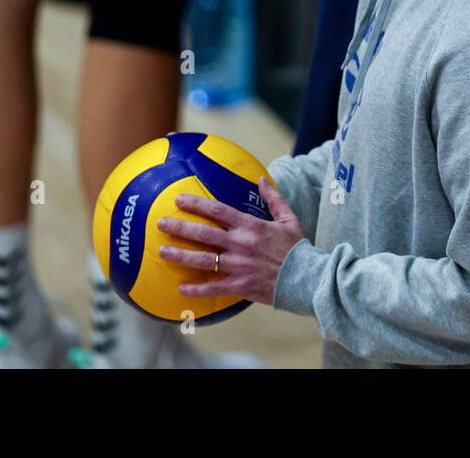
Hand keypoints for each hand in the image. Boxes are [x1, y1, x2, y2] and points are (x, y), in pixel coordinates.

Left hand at [157, 178, 304, 305]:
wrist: (307, 278)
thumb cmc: (297, 248)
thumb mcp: (288, 219)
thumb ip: (273, 198)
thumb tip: (261, 179)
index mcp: (251, 226)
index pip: (218, 211)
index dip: (196, 204)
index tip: (179, 199)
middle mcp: (241, 244)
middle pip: (204, 234)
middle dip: (180, 227)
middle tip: (161, 223)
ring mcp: (239, 267)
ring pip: (203, 260)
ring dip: (181, 255)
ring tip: (163, 252)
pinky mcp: (240, 287)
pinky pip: (213, 288)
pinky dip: (196, 290)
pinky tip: (180, 288)